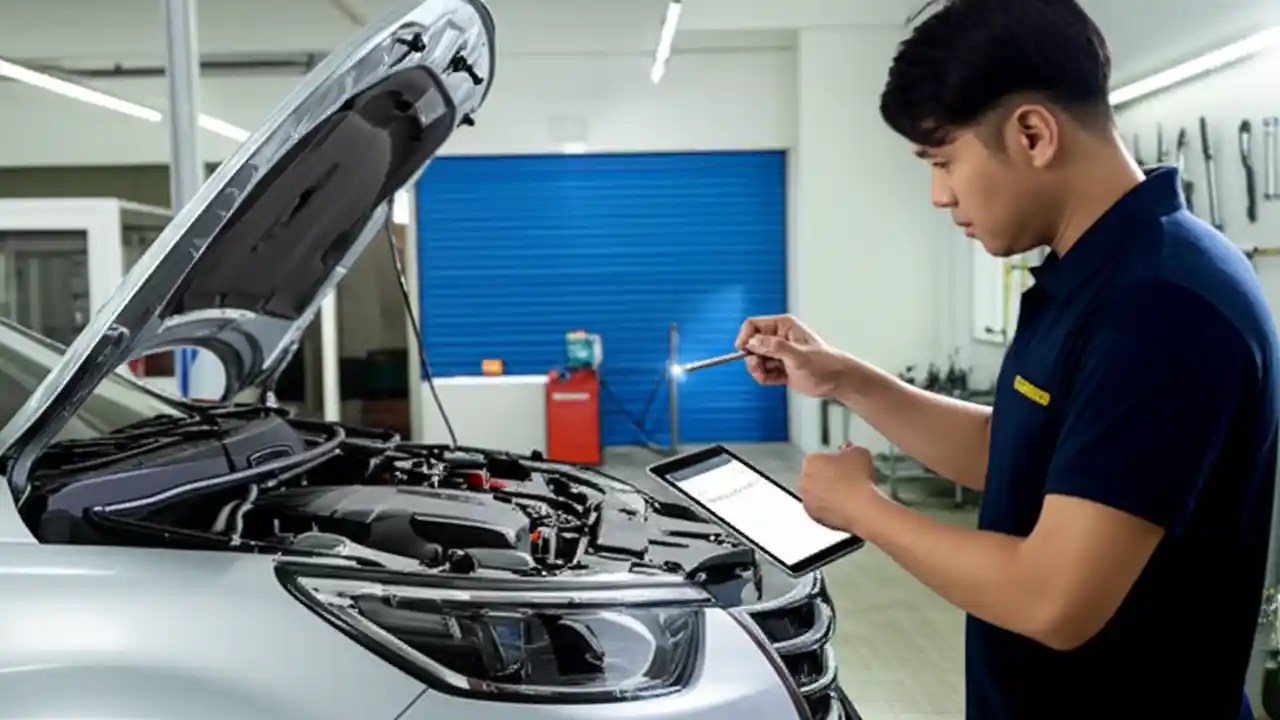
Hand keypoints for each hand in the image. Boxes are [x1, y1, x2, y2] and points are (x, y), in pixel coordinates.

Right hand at [734, 314, 850, 398]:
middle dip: (752, 359)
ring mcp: (777, 353)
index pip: (753, 325)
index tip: (743, 352)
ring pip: (754, 360)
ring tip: (774, 375)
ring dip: (758, 371)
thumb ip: (775, 347)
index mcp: (783, 326)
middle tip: (761, 368)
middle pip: (750, 344)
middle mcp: (778, 337)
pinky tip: (779, 379)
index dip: (745, 338)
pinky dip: (765, 378)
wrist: (837, 381)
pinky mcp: (778, 367)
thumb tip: (753, 342)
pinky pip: (761, 372)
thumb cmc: (825, 364)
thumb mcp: (799, 355)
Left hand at [797, 444, 881, 532]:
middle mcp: (803, 480)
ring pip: (817, 494)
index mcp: (810, 461)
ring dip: (827, 494)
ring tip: (847, 494)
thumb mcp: (859, 453)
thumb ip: (850, 449)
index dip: (833, 462)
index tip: (843, 465)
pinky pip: (821, 510)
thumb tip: (850, 451)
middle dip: (827, 478)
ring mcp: (807, 500)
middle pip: (815, 476)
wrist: (861, 507)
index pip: (819, 459)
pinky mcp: (813, 516)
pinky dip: (829, 508)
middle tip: (845, 480)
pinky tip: (844, 506)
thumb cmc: (858, 480)